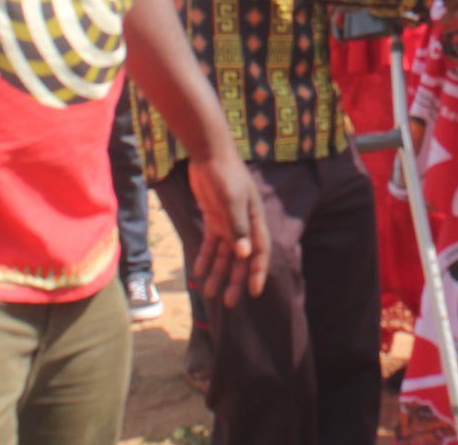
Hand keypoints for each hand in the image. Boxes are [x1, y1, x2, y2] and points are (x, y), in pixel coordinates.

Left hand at [188, 143, 271, 304]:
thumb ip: (238, 227)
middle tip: (229, 303)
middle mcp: (244, 225)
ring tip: (209, 292)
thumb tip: (244, 254)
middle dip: (236, 280)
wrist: (209, 153)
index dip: (257, 272)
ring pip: (225, 254)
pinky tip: (198, 271)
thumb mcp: (232, 200)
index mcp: (255, 220)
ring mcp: (228, 222)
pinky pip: (211, 243)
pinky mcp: (213, 218)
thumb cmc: (226, 173)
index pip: (259, 251)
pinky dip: (205, 257)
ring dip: (218, 273)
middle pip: (241, 258)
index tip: (253, 292)